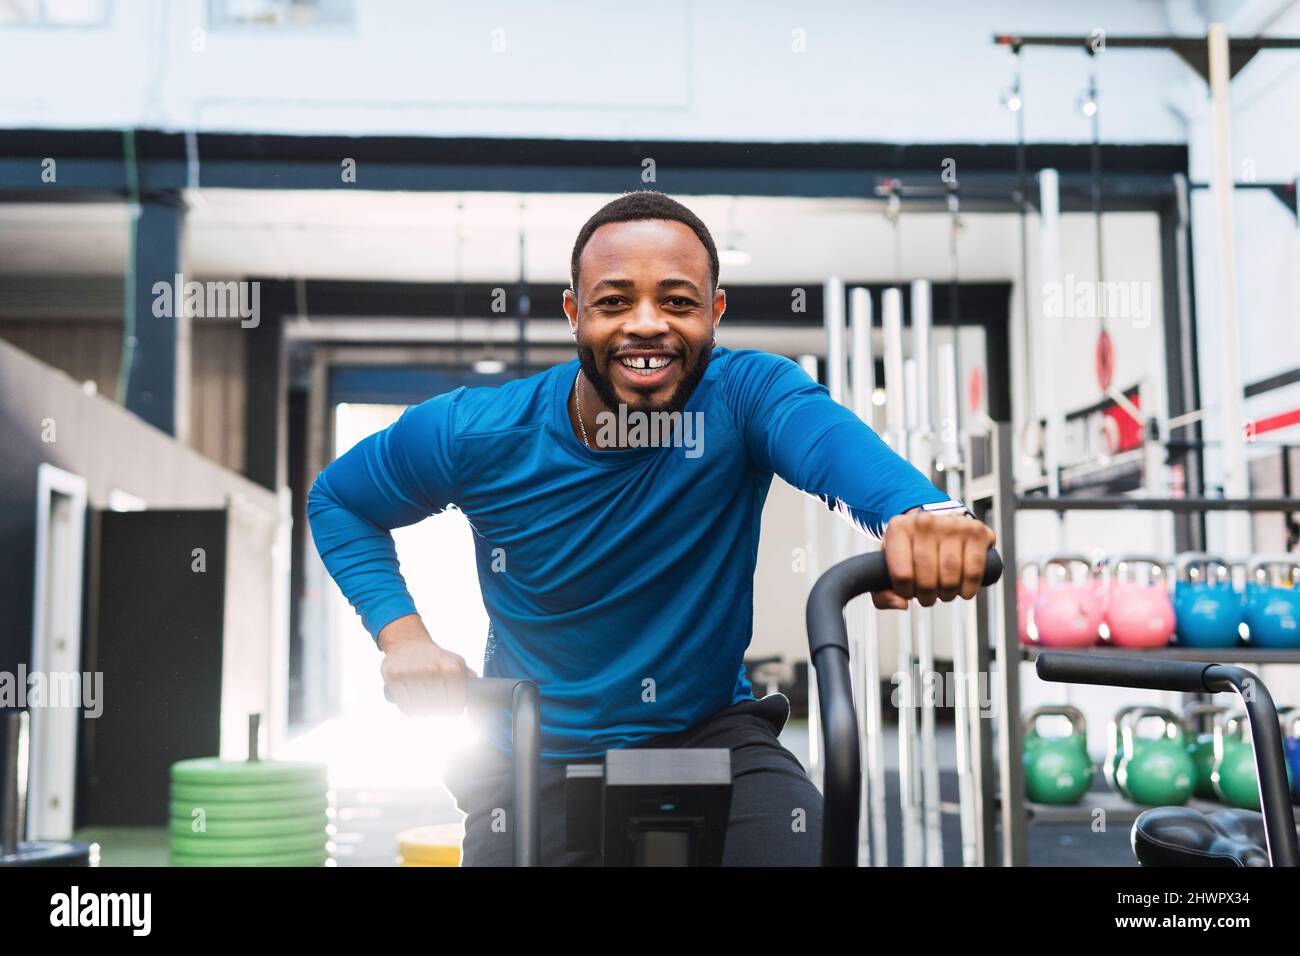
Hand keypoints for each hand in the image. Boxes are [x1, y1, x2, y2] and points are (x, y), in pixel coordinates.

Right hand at [377, 614, 476, 714]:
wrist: (408, 643)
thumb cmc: (434, 657)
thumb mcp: (456, 662)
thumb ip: (469, 677)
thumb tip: (479, 690)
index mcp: (452, 667)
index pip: (455, 705)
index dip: (454, 711)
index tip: (451, 709)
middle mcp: (432, 669)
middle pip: (438, 709)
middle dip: (438, 710)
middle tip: (436, 705)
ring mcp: (412, 673)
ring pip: (420, 709)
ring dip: (422, 711)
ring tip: (423, 702)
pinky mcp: (394, 676)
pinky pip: (404, 706)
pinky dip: (409, 709)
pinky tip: (412, 702)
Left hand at [873, 510, 996, 609]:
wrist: (937, 525)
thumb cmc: (911, 549)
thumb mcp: (889, 564)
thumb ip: (883, 591)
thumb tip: (901, 604)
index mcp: (899, 528)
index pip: (901, 574)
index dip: (905, 592)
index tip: (908, 592)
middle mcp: (925, 521)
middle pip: (927, 577)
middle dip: (927, 595)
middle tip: (927, 597)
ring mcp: (952, 524)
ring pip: (950, 576)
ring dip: (948, 594)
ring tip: (944, 592)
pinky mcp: (976, 531)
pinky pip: (974, 570)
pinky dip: (968, 588)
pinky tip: (962, 590)